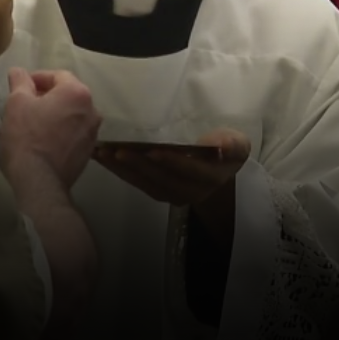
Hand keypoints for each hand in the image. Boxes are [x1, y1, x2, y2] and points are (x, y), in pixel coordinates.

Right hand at [0, 68, 100, 189]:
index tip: (21, 85)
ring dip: (53, 114)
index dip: (37, 78)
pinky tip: (41, 140)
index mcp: (77, 93)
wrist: (40, 181)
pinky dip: (59, 131)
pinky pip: (72, 133)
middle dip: (46, 96)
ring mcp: (92, 133)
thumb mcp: (16, 103)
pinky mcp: (88, 152)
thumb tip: (19, 71)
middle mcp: (92, 110)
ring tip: (30, 123)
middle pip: (67, 95)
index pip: (58, 75)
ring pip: (70, 115)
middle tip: (24, 104)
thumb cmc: (26, 136)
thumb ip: (20, 82)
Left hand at [92, 129, 249, 206]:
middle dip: (137, 165)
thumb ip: (231, 145)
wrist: (218, 173)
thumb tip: (222, 147)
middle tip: (116, 150)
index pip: (189, 170)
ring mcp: (170, 194)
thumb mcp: (237, 145)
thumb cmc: (226, 150)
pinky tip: (102, 156)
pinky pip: (136, 182)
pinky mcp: (156, 192)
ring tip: (101, 152)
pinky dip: (118, 170)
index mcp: (209, 177)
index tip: (153, 151)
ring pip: (144, 182)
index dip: (171, 162)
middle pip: (161, 178)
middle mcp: (189, 191)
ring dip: (122, 169)